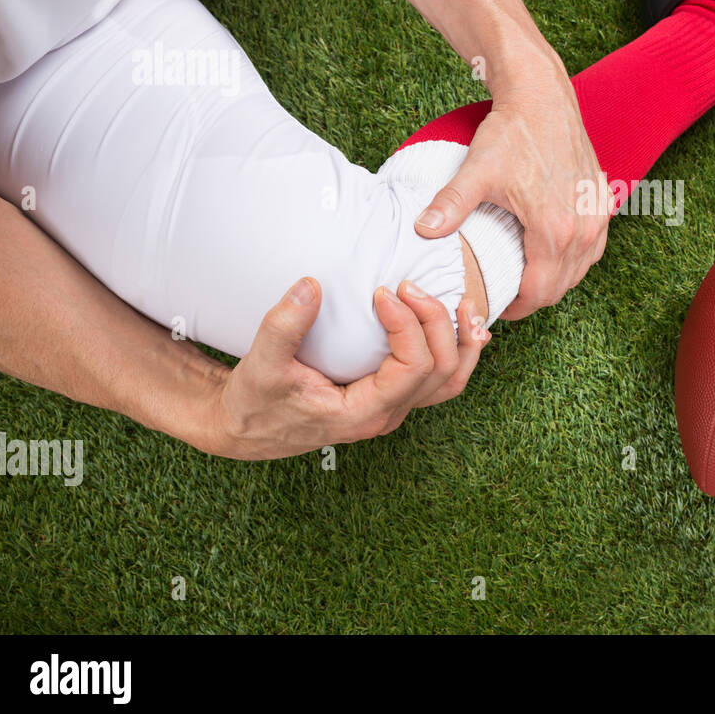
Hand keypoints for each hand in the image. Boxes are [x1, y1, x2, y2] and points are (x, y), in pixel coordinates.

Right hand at [200, 277, 489, 459]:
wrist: (248, 428)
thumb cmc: (255, 402)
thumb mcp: (261, 366)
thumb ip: (283, 327)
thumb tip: (310, 285)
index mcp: (362, 414)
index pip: (412, 369)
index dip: (408, 326)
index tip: (383, 293)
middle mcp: (386, 415)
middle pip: (441, 370)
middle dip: (435, 322)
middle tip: (409, 285)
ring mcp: (392, 408)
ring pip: (450, 380)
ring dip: (462, 341)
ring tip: (466, 304)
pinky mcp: (390, 397)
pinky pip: (438, 380)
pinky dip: (457, 353)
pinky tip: (463, 326)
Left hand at [415, 61, 609, 319]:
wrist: (542, 96)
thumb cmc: (512, 133)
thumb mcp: (476, 171)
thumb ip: (450, 204)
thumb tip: (421, 230)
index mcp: (554, 230)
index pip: (539, 293)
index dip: (516, 308)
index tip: (497, 306)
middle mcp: (584, 228)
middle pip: (561, 288)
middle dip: (534, 298)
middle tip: (507, 295)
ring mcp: (597, 216)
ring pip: (579, 270)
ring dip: (556, 279)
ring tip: (526, 276)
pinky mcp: (603, 202)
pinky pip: (594, 248)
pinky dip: (575, 258)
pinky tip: (553, 252)